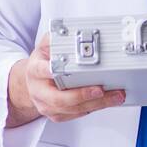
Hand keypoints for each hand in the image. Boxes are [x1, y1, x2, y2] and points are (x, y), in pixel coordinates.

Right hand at [8, 30, 125, 124]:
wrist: (31, 85)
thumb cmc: (41, 64)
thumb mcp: (44, 47)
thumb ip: (54, 38)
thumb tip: (69, 31)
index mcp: (35, 71)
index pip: (41, 71)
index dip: (50, 71)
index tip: (60, 69)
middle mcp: (39, 92)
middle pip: (59, 99)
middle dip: (81, 95)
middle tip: (100, 90)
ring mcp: (47, 106)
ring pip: (72, 109)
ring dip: (96, 104)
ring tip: (115, 96)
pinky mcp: (58, 115)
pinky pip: (78, 114)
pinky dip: (95, 107)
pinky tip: (108, 101)